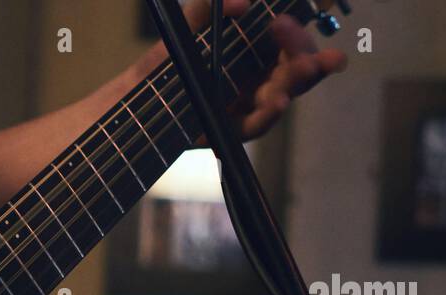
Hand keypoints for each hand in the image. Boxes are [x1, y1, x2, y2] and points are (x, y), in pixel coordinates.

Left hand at [139, 0, 347, 140]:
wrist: (136, 96)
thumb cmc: (168, 60)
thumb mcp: (187, 26)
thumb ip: (209, 9)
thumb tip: (241, 2)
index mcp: (257, 53)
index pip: (290, 44)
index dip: (297, 35)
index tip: (285, 22)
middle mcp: (258, 80)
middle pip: (294, 71)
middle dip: (306, 60)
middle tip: (309, 54)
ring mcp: (246, 107)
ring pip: (280, 97)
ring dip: (293, 84)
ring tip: (303, 70)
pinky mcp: (230, 131)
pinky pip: (254, 125)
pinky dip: (268, 114)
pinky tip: (278, 102)